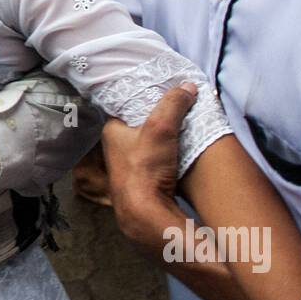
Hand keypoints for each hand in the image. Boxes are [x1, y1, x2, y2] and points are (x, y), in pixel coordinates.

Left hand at [101, 83, 196, 253]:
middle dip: (157, 121)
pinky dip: (166, 159)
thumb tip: (188, 86)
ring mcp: (127, 169)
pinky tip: (180, 157)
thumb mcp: (161, 128)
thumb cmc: (145, 168)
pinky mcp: (141, 184)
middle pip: (139, 128)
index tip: (164, 95)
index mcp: (112, 132)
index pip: (127, 108)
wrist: (146, 213)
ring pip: (147, 147)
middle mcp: (115, 150)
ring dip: (163, 142)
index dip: (145, 101)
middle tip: (179, 113)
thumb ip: (173, 104)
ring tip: (184, 133)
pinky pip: (155, 164)